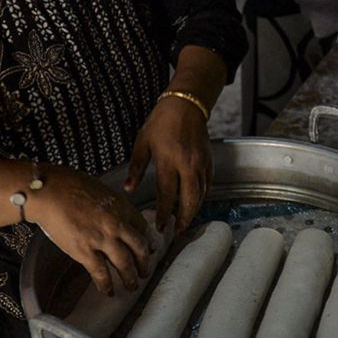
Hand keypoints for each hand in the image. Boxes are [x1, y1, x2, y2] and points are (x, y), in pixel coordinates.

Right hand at [28, 165, 151, 295]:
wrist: (49, 191)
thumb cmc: (68, 185)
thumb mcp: (100, 190)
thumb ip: (110, 206)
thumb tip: (112, 216)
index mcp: (121, 206)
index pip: (141, 226)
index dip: (146, 240)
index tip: (148, 248)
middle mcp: (117, 224)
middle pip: (139, 247)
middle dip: (144, 262)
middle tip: (145, 271)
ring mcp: (102, 239)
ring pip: (124, 263)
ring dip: (130, 277)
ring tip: (132, 286)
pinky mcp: (85, 251)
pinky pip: (100, 272)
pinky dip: (106, 284)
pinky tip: (108, 291)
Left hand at [124, 95, 211, 233]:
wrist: (186, 105)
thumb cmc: (161, 122)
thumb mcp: (142, 142)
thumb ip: (136, 167)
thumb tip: (128, 189)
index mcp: (169, 160)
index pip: (167, 194)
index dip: (164, 213)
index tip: (160, 226)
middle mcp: (187, 164)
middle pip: (190, 199)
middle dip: (184, 219)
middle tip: (178, 232)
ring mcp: (201, 163)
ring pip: (201, 194)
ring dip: (194, 211)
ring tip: (185, 222)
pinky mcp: (209, 161)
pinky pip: (208, 184)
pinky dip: (202, 197)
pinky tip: (195, 204)